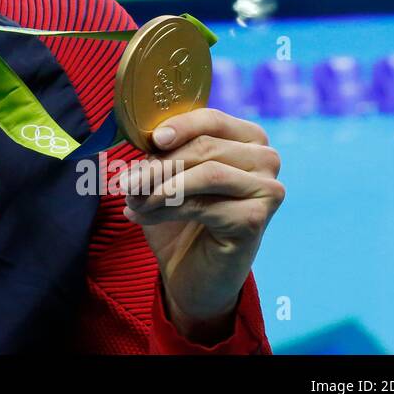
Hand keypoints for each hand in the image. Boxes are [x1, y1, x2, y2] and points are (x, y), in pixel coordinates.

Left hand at [121, 108, 284, 341]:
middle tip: (125, 181)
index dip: (179, 126)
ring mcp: (267, 190)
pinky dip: (166, 208)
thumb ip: (162, 152)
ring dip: (160, 187)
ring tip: (132, 200)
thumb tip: (145, 137)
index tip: (152, 140)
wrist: (193, 274)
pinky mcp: (256, 219)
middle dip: (158, 164)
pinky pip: (203, 204)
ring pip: (206, 173)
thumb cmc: (181, 218)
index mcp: (247, 138)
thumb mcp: (167, 176)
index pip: (211, 119)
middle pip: (206, 147)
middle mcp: (265, 159)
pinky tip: (144, 217)